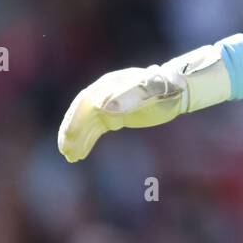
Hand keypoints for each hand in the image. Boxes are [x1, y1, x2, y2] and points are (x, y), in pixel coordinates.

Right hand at [57, 65, 185, 162]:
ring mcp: (108, 105)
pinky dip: (86, 141)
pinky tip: (80, 154)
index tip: (69, 137)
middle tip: (65, 151)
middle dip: (72, 132)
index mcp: (110, 85)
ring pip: (86, 124)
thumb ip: (130, 96)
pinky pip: (95, 130)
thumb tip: (102, 106)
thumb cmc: (165, 90)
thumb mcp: (151, 92)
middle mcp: (105, 94)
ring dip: (76, 139)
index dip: (76, 119)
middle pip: (81, 113)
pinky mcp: (114, 117)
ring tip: (70, 157)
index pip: (86, 102)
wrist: (177, 91)